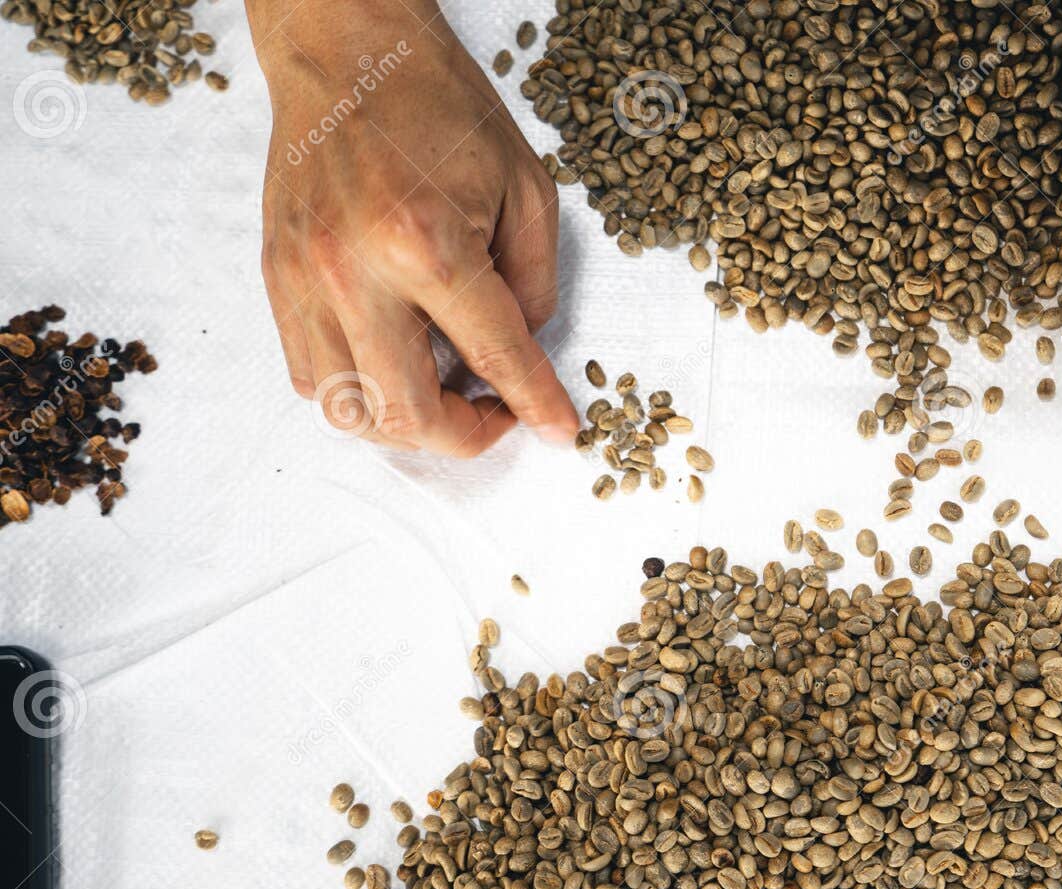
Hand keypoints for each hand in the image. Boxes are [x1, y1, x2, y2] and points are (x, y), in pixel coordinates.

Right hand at [253, 3, 575, 454]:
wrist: (347, 55)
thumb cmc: (437, 108)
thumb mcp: (526, 189)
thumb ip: (534, 285)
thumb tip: (524, 354)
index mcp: (427, 245)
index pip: (494, 357)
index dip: (535, 406)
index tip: (558, 431)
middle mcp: (355, 274)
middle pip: (408, 413)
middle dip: (465, 436)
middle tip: (497, 414)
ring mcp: (305, 280)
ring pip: (349, 411)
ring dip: (407, 423)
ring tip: (444, 391)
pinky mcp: (277, 278)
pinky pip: (309, 375)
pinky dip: (357, 391)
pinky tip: (394, 363)